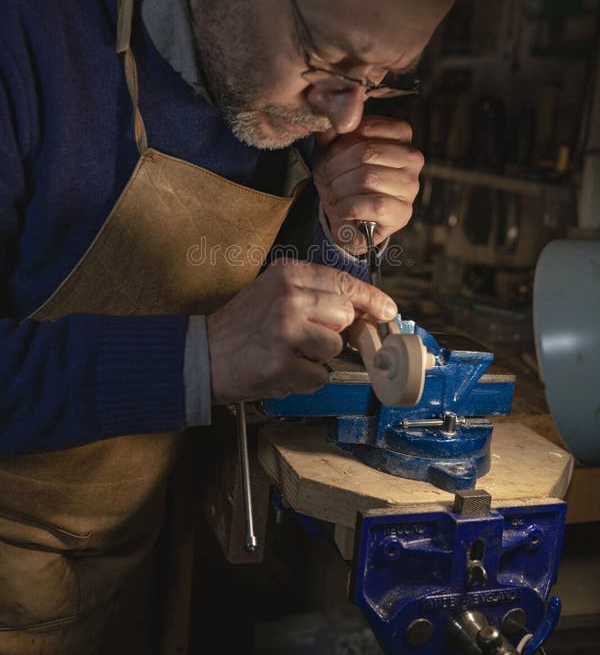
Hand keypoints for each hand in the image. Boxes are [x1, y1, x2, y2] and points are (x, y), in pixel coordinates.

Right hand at [206, 260, 396, 403]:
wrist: (201, 356)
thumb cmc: (240, 327)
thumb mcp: (272, 292)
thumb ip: (313, 294)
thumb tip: (361, 309)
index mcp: (287, 274)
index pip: (344, 281)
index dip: (371, 299)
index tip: (386, 310)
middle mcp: (288, 297)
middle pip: (345, 315)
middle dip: (333, 331)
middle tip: (308, 338)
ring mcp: (285, 331)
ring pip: (334, 347)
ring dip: (316, 357)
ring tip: (288, 353)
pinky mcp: (282, 363)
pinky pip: (318, 376)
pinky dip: (303, 379)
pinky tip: (281, 369)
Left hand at [313, 117, 423, 253]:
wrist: (345, 215)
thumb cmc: (342, 176)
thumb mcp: (332, 149)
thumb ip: (332, 132)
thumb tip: (331, 124)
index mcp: (400, 134)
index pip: (367, 128)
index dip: (340, 142)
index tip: (329, 155)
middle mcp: (412, 158)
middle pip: (367, 153)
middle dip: (337, 166)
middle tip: (326, 177)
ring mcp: (411, 186)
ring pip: (369, 179)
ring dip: (340, 188)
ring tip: (333, 193)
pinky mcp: (403, 212)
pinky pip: (374, 205)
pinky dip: (349, 208)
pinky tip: (342, 209)